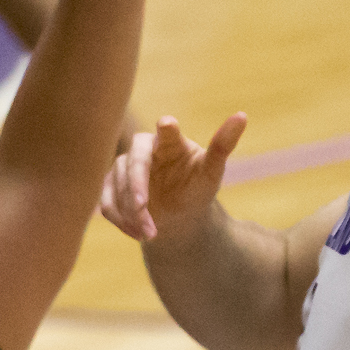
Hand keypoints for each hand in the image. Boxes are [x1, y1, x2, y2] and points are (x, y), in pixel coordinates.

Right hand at [100, 113, 246, 243]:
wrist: (178, 217)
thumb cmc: (196, 189)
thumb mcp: (211, 172)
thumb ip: (222, 145)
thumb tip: (242, 115)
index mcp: (169, 141)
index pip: (166, 131)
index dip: (166, 129)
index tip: (168, 125)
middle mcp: (143, 149)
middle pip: (133, 160)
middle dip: (136, 185)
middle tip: (143, 207)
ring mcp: (123, 167)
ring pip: (118, 185)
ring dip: (132, 212)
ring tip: (151, 233)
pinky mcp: (110, 186)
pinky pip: (107, 202)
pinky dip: (121, 220)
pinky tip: (138, 234)